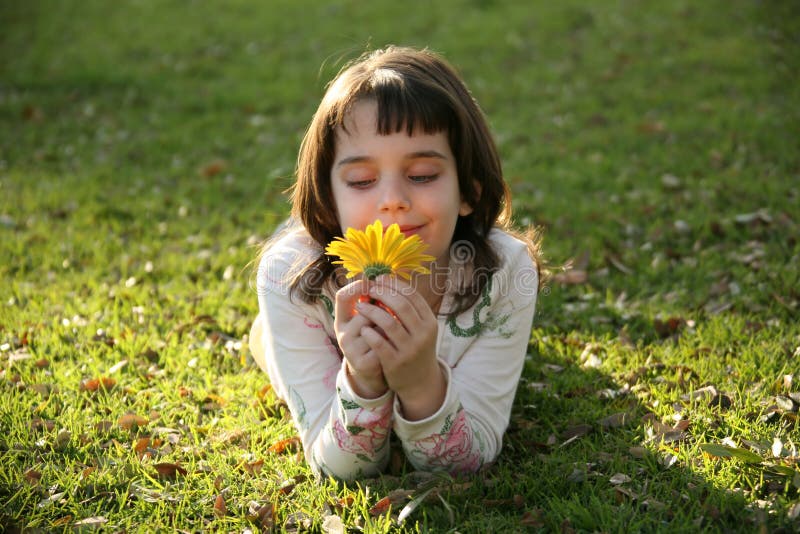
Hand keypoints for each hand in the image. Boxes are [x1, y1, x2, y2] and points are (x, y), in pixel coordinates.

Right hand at [334, 279, 387, 398]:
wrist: (374, 374)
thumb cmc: (374, 340)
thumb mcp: (368, 321)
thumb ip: (371, 303)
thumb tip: (383, 276)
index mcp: (341, 321)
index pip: (342, 296)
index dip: (357, 286)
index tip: (375, 281)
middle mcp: (342, 335)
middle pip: (366, 311)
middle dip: (384, 311)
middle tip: (392, 315)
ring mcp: (351, 350)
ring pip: (377, 327)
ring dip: (391, 326)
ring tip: (395, 331)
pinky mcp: (364, 363)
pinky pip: (385, 343)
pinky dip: (393, 341)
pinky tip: (395, 345)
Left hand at [355, 276, 445, 419]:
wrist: (420, 381)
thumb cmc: (416, 347)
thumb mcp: (421, 328)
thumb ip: (409, 308)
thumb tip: (389, 281)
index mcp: (429, 321)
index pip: (412, 295)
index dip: (394, 284)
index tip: (379, 278)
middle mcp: (423, 334)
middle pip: (401, 305)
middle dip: (382, 293)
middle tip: (368, 288)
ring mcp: (410, 349)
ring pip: (388, 323)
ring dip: (371, 311)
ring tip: (360, 306)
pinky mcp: (396, 362)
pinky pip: (379, 343)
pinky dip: (369, 333)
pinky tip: (363, 328)